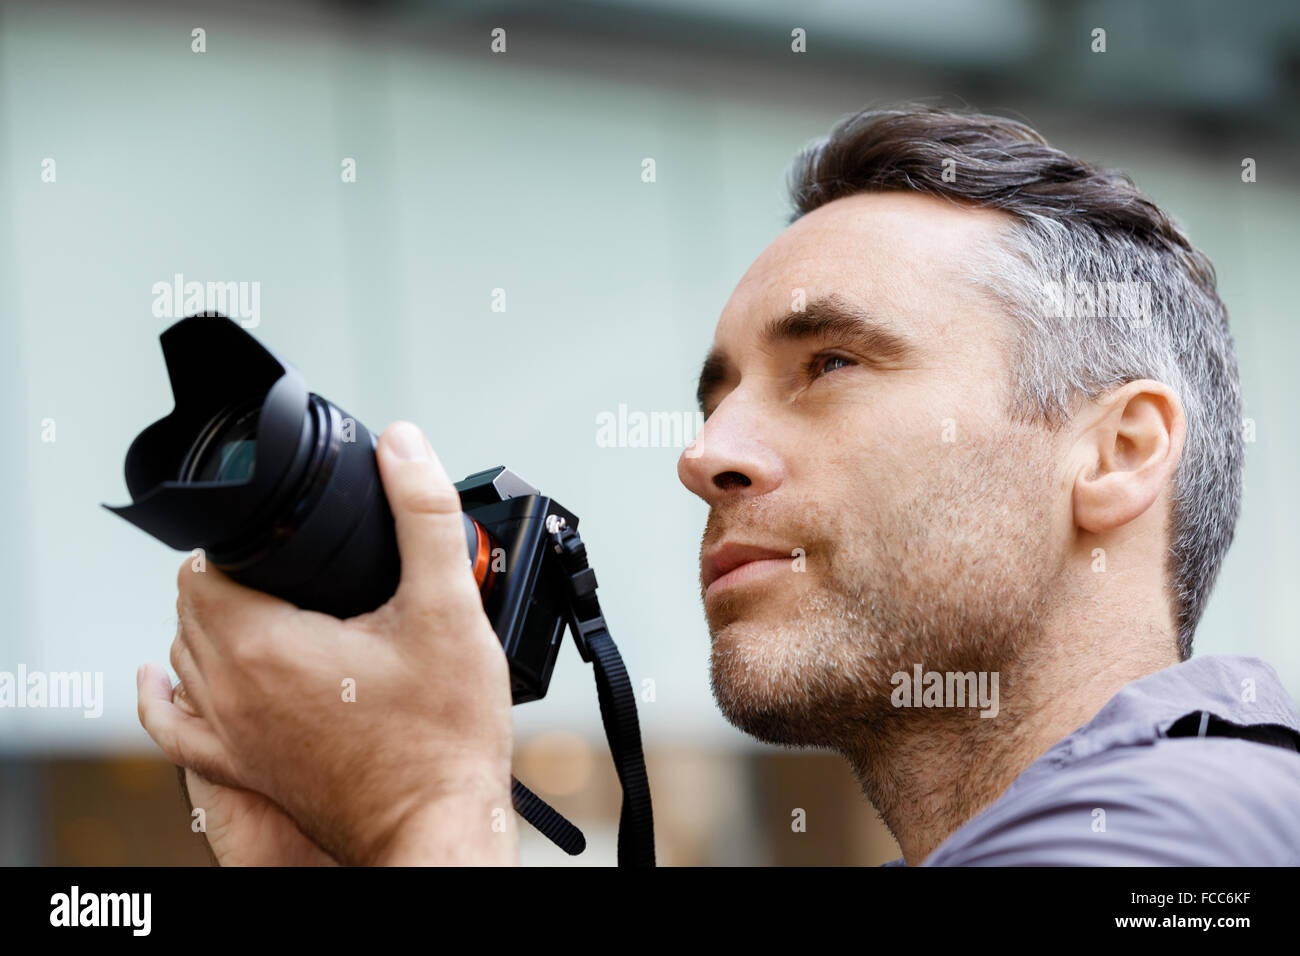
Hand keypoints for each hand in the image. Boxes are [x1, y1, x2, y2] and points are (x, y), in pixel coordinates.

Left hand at [137, 421, 517, 865]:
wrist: (438, 825)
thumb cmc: (444, 735)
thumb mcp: (447, 608)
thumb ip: (423, 516)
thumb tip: (403, 445)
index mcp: (265, 646)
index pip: (204, 567)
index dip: (240, 538)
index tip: (286, 532)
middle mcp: (232, 692)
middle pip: (190, 606)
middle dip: (230, 573)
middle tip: (290, 563)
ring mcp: (233, 737)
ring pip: (182, 656)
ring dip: (209, 622)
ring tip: (260, 601)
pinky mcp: (244, 771)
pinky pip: (175, 728)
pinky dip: (163, 696)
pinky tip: (160, 679)